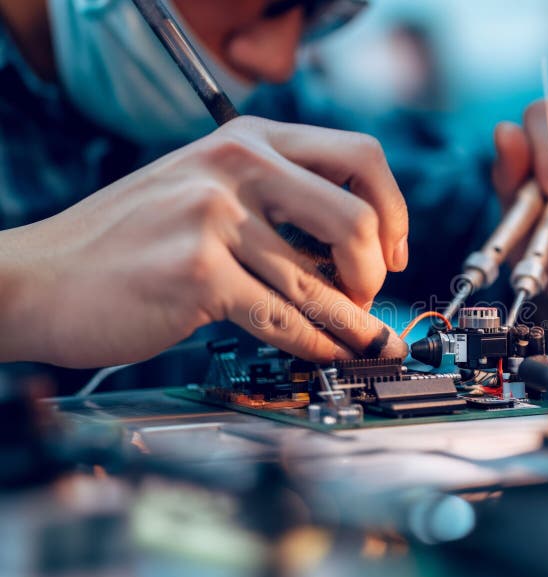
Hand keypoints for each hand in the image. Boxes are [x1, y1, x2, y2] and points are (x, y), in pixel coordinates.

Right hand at [0, 117, 408, 367]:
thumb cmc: (126, 241)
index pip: (358, 156)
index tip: (395, 249)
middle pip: (356, 220)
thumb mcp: (203, 190)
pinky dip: (317, 345)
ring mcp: (215, 218)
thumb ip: (273, 204)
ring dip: (354, 324)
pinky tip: (327, 354)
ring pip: (320, 284)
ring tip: (370, 343)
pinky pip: (285, 320)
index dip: (393, 209)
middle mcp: (236, 167)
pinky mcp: (199, 273)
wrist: (41, 276)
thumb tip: (350, 250)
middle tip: (369, 299)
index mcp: (247, 140)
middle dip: (376, 274)